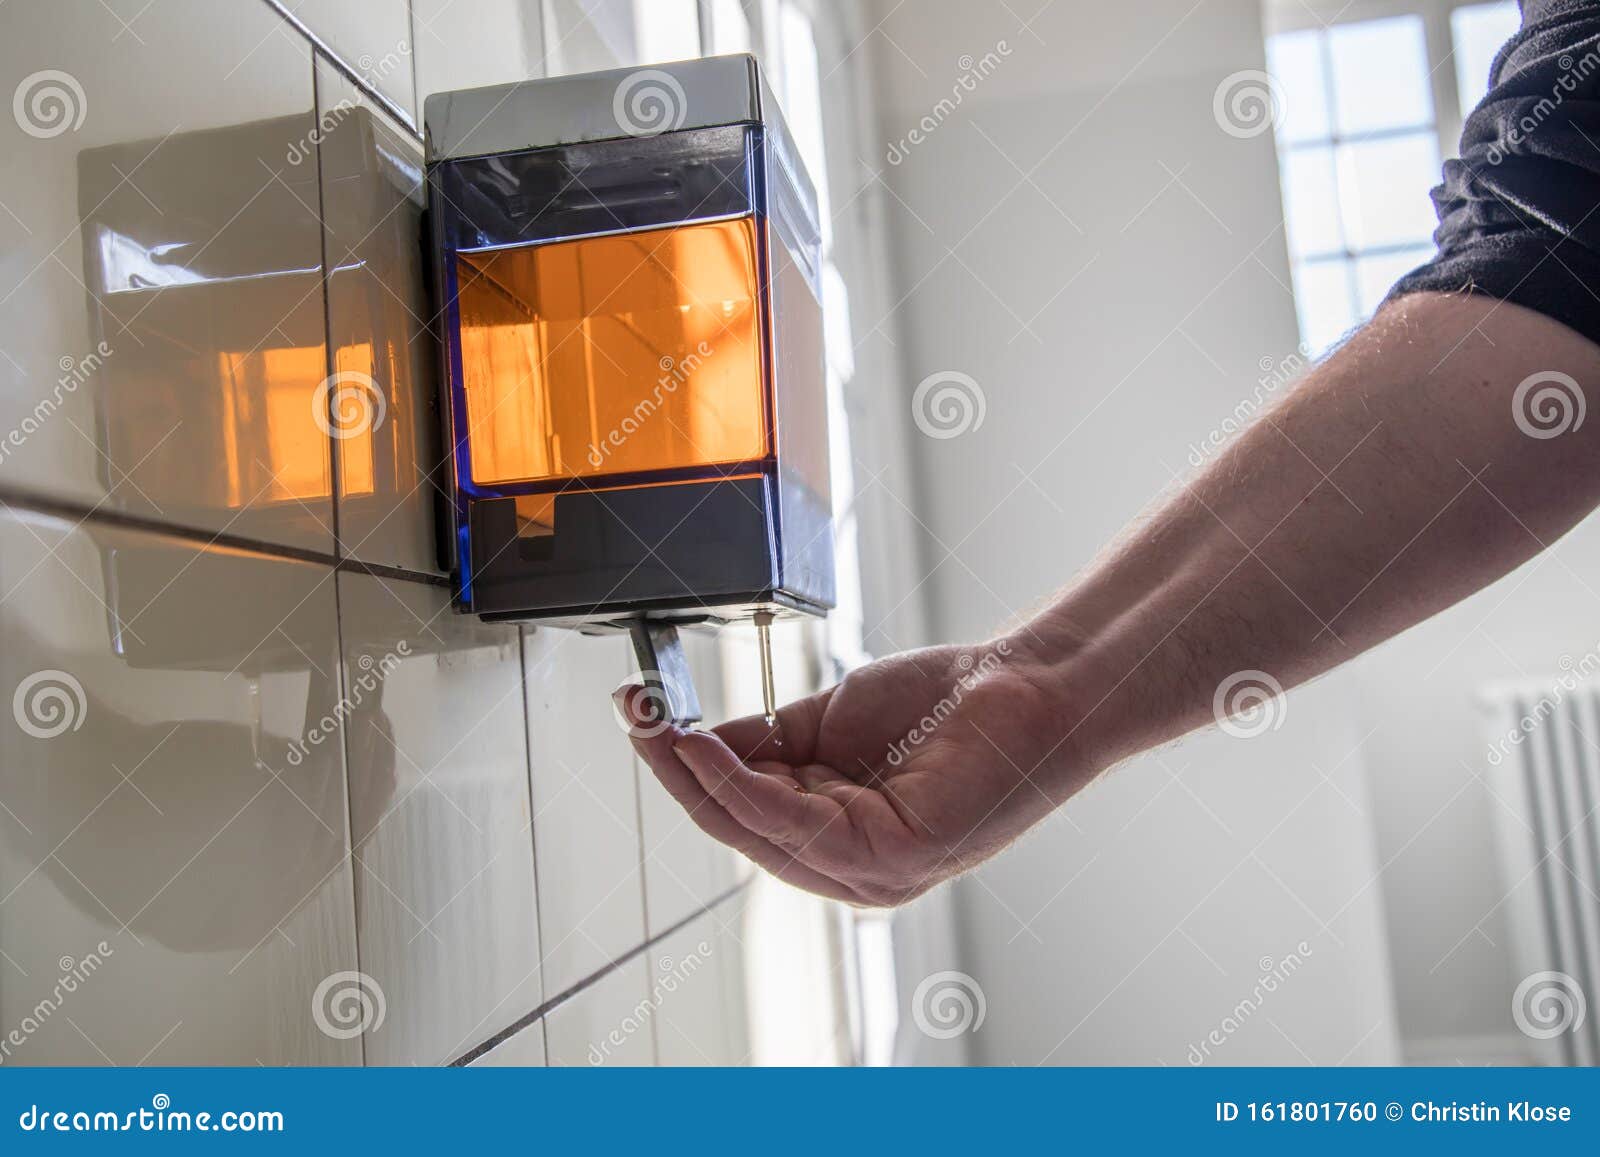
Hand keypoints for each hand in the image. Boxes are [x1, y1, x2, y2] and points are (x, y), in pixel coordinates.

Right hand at [618, 637, 1091, 905]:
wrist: (1030, 690)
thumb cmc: (947, 707)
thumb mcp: (830, 720)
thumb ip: (764, 739)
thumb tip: (693, 737)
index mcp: (831, 836)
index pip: (739, 813)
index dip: (683, 766)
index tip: (643, 713)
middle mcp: (846, 869)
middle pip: (735, 827)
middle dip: (675, 769)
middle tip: (634, 713)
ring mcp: (869, 874)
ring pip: (754, 832)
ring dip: (694, 775)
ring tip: (656, 722)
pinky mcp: (890, 861)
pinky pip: (793, 826)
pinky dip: (740, 786)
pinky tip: (704, 747)